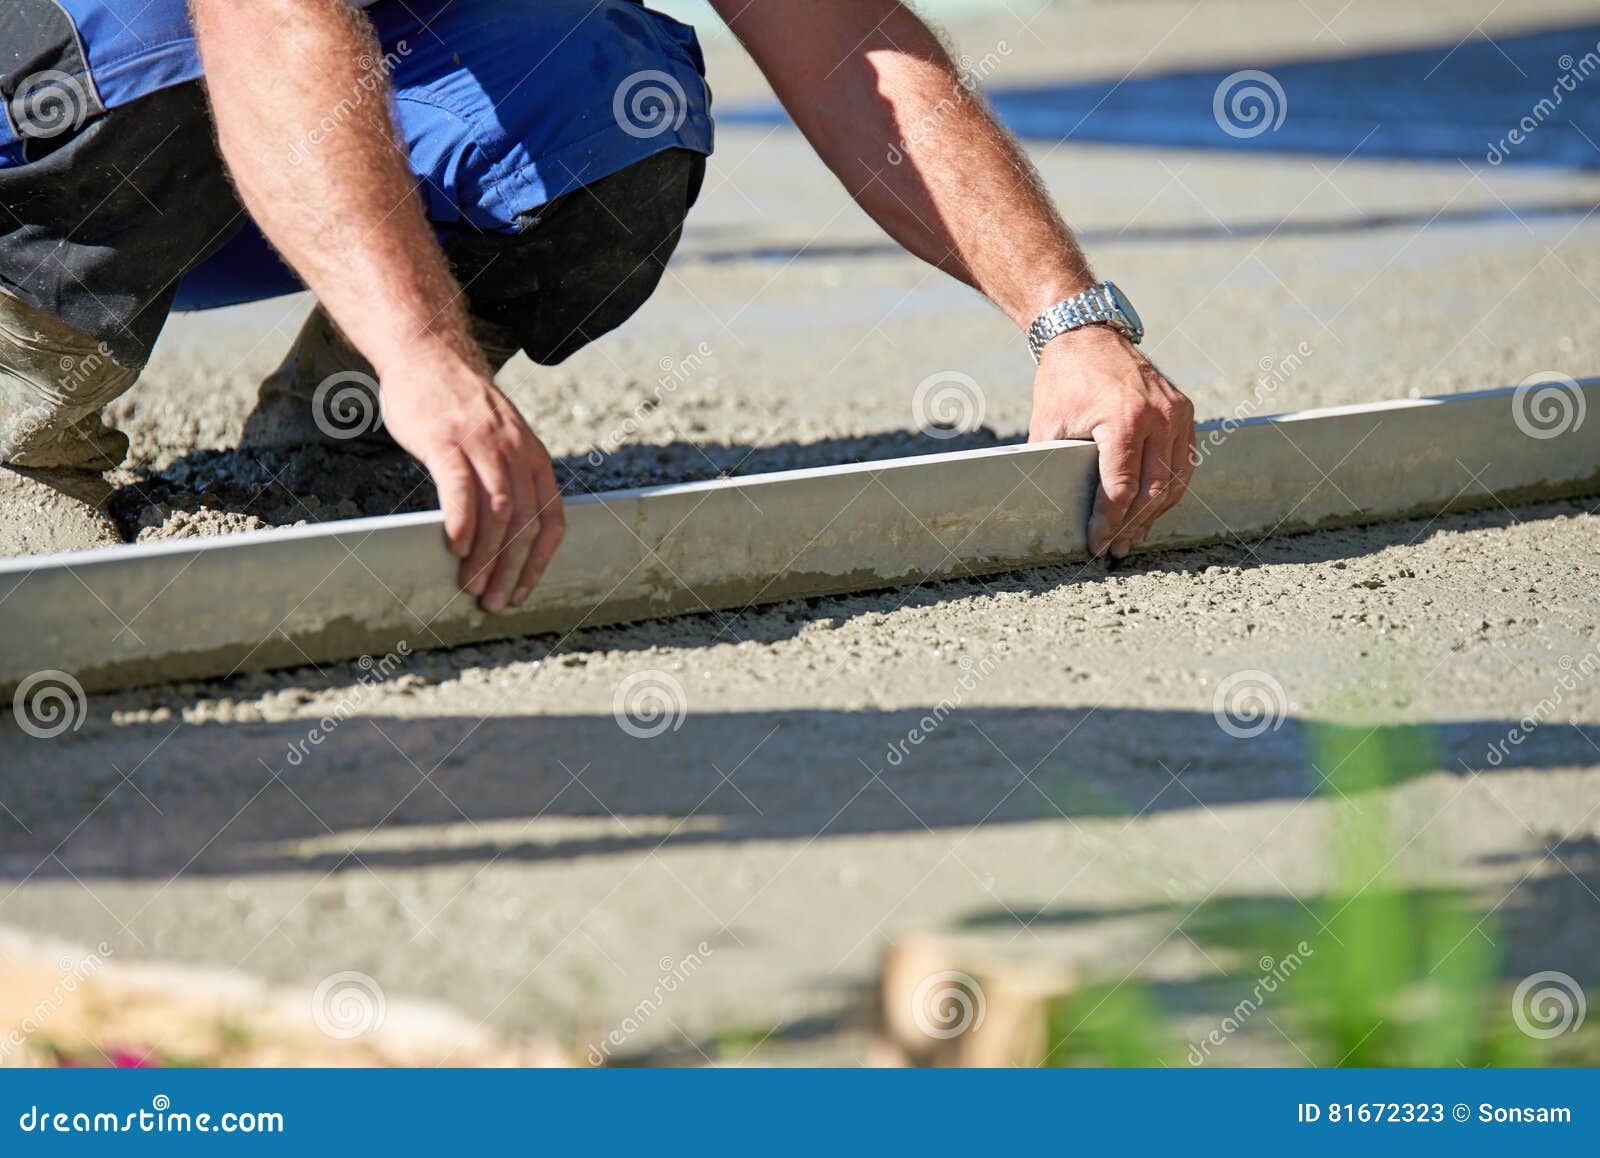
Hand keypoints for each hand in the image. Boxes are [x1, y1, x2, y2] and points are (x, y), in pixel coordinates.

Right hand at [379, 355, 565, 611]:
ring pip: (495, 512)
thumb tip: (505, 534)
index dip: (540, 563)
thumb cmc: (460, 406)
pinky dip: (461, 523)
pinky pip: (459, 488)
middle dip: (511, 570)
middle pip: (524, 523)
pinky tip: (455, 548)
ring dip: (485, 557)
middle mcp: (515, 452)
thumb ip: (508, 478)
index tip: (523, 592)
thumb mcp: (502, 439)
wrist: (428, 352)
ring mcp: (481, 444)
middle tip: (495, 603)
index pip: (552, 520)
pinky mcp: (446, 439)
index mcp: (534, 458)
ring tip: (472, 586)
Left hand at [1028, 326, 1194, 558]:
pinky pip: (1184, 460)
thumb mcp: (1049, 426)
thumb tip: (1056, 512)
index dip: (1109, 522)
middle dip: (1133, 525)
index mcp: (1125, 421)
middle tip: (1116, 548)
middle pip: (1154, 491)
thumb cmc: (1063, 382)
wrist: (1086, 335)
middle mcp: (1159, 417)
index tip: (1097, 543)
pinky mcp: (1184, 411)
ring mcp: (1177, 413)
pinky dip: (1169, 488)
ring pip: (1176, 480)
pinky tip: (1151, 509)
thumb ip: (1056, 468)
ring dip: (1155, 514)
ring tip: (1134, 536)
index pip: (1122, 489)